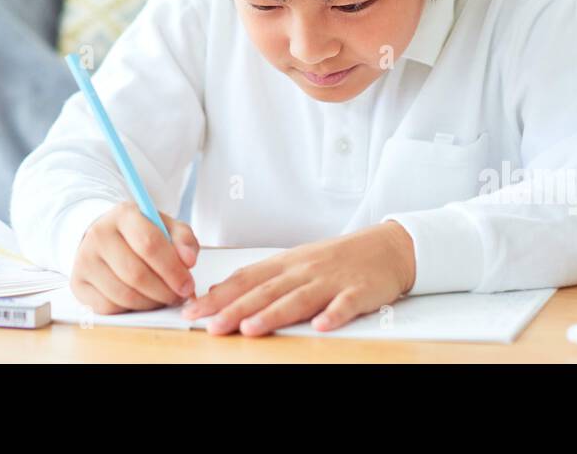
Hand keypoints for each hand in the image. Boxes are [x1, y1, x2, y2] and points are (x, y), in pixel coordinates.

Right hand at [71, 201, 198, 312]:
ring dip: (150, 303)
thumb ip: (184, 239)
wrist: (104, 236)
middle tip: (178, 296)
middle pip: (136, 274)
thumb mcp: (165, 226)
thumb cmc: (140, 233)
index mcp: (124, 214)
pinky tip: (141, 299)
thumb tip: (189, 261)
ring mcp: (85, 259)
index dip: (172, 270)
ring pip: (124, 294)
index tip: (187, 285)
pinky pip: (109, 307)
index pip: (150, 244)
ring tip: (162, 298)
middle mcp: (99, 235)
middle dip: (164, 291)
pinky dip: (130, 309)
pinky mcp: (78, 283)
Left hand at [180, 221, 416, 335]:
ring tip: (250, 328)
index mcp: (285, 263)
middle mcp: (304, 270)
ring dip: (273, 313)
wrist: (384, 247)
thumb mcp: (294, 263)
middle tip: (211, 326)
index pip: (245, 279)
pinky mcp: (358, 291)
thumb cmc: (335, 259)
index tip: (192, 311)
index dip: (218, 296)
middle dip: (236, 309)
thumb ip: (261, 279)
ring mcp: (331, 280)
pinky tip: (320, 326)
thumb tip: (219, 294)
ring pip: (298, 298)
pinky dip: (333, 314)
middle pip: (266, 291)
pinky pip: (345, 304)